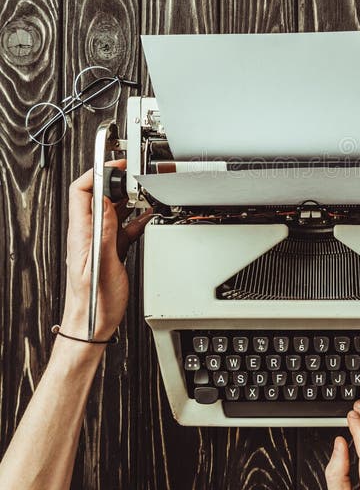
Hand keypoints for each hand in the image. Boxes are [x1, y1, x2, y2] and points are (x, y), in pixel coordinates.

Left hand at [61, 160, 151, 340]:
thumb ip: (104, 233)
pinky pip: (125, 226)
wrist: (94, 325)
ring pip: (113, 209)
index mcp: (82, 233)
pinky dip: (137, 218)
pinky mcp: (113, 249)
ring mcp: (101, 241)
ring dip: (128, 198)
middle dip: (116, 181)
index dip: (97, 173)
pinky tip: (148, 215)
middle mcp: (89, 234)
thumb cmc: (93, 303)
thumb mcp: (101, 266)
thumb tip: (105, 203)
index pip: (81, 191)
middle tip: (134, 176)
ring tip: (144, 192)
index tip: (115, 164)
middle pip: (99, 195)